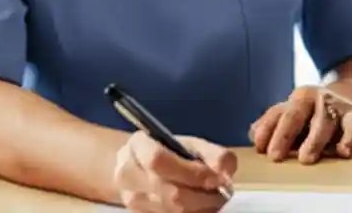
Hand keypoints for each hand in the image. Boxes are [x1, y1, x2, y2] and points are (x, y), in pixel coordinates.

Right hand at [112, 132, 236, 212]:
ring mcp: (130, 199)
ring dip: (199, 209)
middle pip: (169, 193)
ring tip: (213, 200)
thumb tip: (225, 172)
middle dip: (202, 196)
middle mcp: (127, 173)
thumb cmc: (172, 153)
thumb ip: (214, 154)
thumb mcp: (193, 145)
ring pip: (171, 212)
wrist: (143, 168)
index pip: (158, 160)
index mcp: (138, 146)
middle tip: (222, 194)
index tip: (216, 179)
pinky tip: (200, 208)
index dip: (191, 172)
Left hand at [249, 85, 351, 163]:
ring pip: (325, 120)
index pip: (279, 113)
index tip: (259, 149)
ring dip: (314, 139)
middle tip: (275, 156)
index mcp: (299, 99)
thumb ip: (274, 124)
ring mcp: (339, 107)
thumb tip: (253, 133)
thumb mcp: (296, 115)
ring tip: (306, 158)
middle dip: (285, 134)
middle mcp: (318, 99)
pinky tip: (344, 151)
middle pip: (297, 113)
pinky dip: (351, 138)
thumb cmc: (317, 116)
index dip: (267, 130)